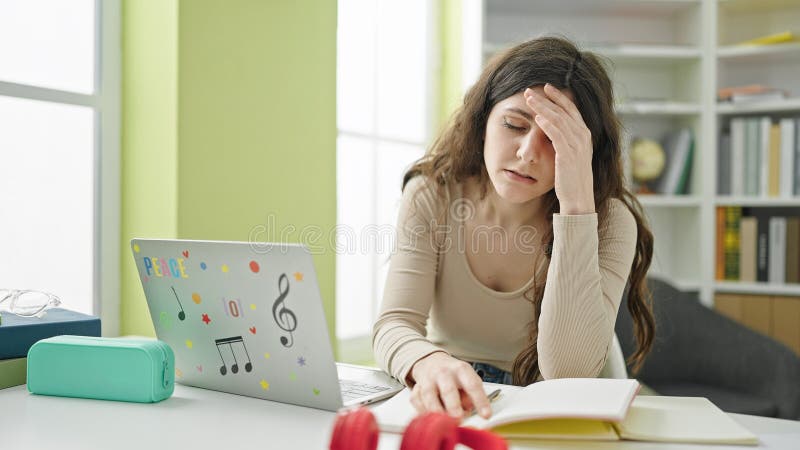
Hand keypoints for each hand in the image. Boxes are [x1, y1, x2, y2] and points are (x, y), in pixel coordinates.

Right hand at [408, 352, 492, 418]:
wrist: (432, 362)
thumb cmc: (454, 375)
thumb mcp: (468, 380)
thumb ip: (471, 396)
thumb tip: (467, 412)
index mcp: (461, 370)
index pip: (472, 385)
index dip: (480, 401)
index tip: (486, 415)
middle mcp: (444, 373)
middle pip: (448, 390)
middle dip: (453, 406)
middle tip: (459, 419)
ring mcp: (428, 379)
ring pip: (429, 396)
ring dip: (437, 412)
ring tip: (444, 424)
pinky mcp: (416, 387)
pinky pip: (417, 401)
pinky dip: (423, 411)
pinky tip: (431, 417)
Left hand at [524, 84, 594, 214]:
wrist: (579, 198)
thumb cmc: (572, 179)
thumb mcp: (571, 155)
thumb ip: (565, 141)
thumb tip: (552, 129)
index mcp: (584, 134)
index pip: (572, 109)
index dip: (559, 97)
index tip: (546, 87)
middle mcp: (583, 136)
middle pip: (563, 111)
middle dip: (546, 99)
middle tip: (530, 90)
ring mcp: (577, 145)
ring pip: (558, 120)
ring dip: (543, 108)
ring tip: (529, 99)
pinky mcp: (568, 155)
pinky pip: (557, 135)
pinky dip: (547, 125)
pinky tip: (537, 117)